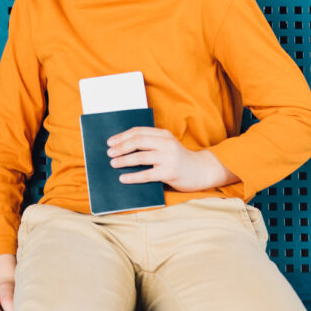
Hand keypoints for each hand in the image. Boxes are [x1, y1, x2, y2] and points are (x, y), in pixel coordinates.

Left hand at [107, 127, 237, 192]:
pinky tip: (123, 178)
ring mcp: (168, 158)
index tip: (110, 142)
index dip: (122, 136)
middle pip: (138, 141)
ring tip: (113, 164)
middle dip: (121, 147)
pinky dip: (132, 176)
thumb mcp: (166, 146)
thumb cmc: (178, 159)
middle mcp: (166, 143)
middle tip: (109, 153)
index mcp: (164, 134)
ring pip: (140, 157)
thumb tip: (123, 147)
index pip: (138, 131)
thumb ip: (151, 144)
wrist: (201, 171)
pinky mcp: (170, 172)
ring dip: (124, 160)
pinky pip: (146, 174)